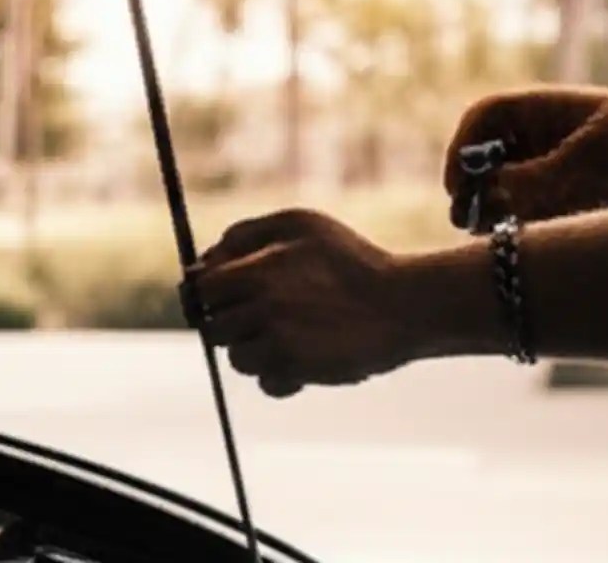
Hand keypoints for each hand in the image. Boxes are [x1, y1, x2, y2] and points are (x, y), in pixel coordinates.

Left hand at [194, 209, 421, 396]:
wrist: (405, 304)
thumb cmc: (350, 260)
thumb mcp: (300, 224)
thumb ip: (245, 234)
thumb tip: (204, 260)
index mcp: (257, 269)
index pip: (202, 288)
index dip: (211, 294)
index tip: (226, 298)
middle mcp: (262, 306)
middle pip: (214, 328)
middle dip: (232, 325)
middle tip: (264, 318)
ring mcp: (278, 341)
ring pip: (238, 359)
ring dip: (257, 352)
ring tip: (293, 336)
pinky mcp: (298, 370)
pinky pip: (267, 383)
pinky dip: (281, 379)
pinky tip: (306, 359)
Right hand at [444, 86, 607, 228]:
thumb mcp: (592, 156)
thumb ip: (539, 175)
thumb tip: (493, 193)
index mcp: (542, 110)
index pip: (484, 117)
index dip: (463, 146)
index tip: (458, 181)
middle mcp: (538, 138)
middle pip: (482, 156)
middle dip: (469, 185)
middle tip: (463, 215)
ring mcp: (547, 169)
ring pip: (497, 189)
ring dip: (485, 210)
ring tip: (486, 231)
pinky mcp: (559, 202)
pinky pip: (521, 215)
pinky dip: (509, 227)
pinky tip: (511, 239)